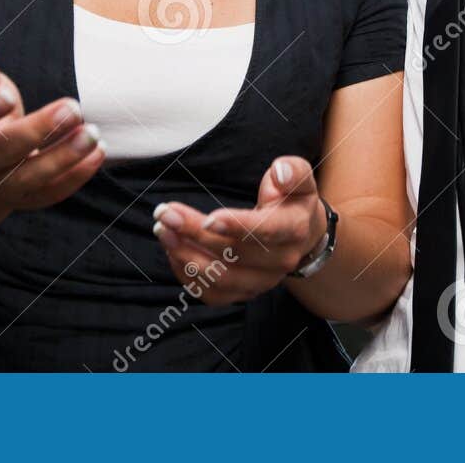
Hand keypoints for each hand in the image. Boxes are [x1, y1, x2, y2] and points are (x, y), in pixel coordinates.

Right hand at [0, 38, 105, 210]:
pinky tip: (99, 151)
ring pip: (34, 176)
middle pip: (7, 149)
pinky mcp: (30, 198)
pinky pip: (53, 191)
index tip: (6, 93)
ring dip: (66, 156)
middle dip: (39, 130)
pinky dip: (77, 174)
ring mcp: (6, 185)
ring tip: (94, 134)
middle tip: (73, 108)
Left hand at [151, 157, 326, 305]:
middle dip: (195, 233)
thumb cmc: (291, 199)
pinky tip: (172, 249)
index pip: (267, 231)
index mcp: (294, 229)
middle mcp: (280, 261)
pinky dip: (188, 275)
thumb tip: (279, 173)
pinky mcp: (245, 293)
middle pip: (234, 254)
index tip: (208, 218)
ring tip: (163, 230)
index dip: (237, 227)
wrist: (301, 234)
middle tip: (165, 213)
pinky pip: (212, 294)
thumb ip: (292, 170)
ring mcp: (262, 282)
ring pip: (220, 279)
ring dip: (185, 256)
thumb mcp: (299, 176)